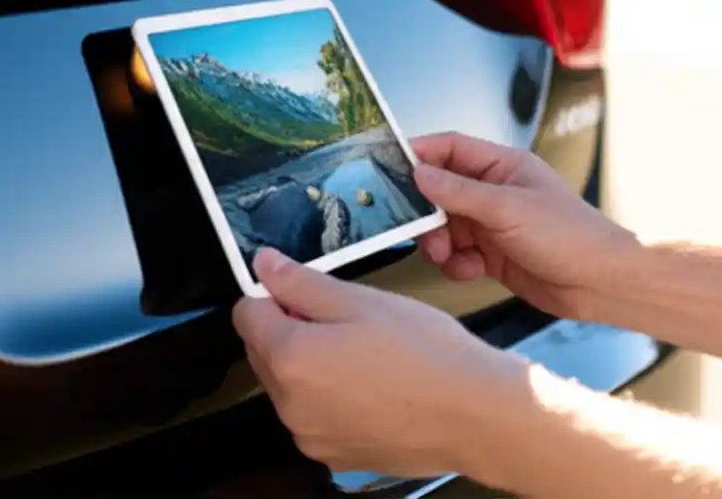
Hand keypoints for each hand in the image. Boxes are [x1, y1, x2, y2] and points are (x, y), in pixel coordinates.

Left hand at [232, 249, 527, 476]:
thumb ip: (302, 283)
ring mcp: (311, 436)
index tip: (309, 291)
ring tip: (367, 355)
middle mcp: (289, 404)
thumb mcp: (363, 301)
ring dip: (312, 366)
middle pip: (264, 352)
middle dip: (292, 330)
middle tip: (348, 320)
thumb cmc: (426, 353)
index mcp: (290, 357)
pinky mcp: (335, 456)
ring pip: (290, 386)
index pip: (246, 314)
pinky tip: (374, 387)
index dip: (274, 294)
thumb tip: (263, 264)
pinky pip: (315, 417)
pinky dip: (332, 400)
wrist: (475, 415)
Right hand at [411, 132, 637, 321]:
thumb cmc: (570, 236)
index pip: (449, 149)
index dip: (419, 155)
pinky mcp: (493, 255)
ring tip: (450, 255)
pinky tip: (474, 271)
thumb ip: (459, 192)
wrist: (600, 283)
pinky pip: (457, 255)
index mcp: (502, 166)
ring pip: (444, 227)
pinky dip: (457, 264)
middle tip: (422, 231)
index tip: (389, 168)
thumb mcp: (508, 209)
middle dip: (426, 213)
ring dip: (439, 243)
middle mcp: (495, 192)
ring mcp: (493, 225)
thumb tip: (419, 173)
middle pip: (439, 192)